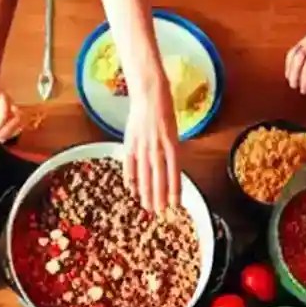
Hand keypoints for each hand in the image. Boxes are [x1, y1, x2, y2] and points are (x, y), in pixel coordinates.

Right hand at [124, 75, 179, 211]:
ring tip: (147, 207)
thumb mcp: (174, 129)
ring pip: (144, 175)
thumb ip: (171, 148)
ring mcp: (142, 146)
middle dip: (159, 197)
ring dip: (146, 193)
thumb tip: (169, 167)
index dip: (174, 190)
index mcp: (172, 143)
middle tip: (159, 213)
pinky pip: (130, 165)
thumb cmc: (164, 109)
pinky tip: (132, 190)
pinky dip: (131, 178)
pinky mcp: (130, 143)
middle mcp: (157, 147)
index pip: (174, 173)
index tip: (175, 205)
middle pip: (158, 178)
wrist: (148, 92)